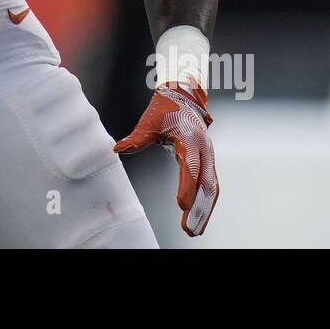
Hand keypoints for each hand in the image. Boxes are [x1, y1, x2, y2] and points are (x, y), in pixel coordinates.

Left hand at [114, 83, 218, 236]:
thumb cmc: (164, 110)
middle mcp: (204, 149)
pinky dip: (206, 203)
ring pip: (211, 188)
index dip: (187, 186)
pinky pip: (211, 185)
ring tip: (194, 230)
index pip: (190, 166)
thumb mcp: (149, 122)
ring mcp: (208, 156)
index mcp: (190, 139)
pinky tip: (199, 218)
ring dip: (204, 210)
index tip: (182, 206)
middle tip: (189, 229)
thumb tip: (118, 148)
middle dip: (199, 208)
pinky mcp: (208, 162)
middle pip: (206, 183)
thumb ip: (136, 138)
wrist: (184, 98)